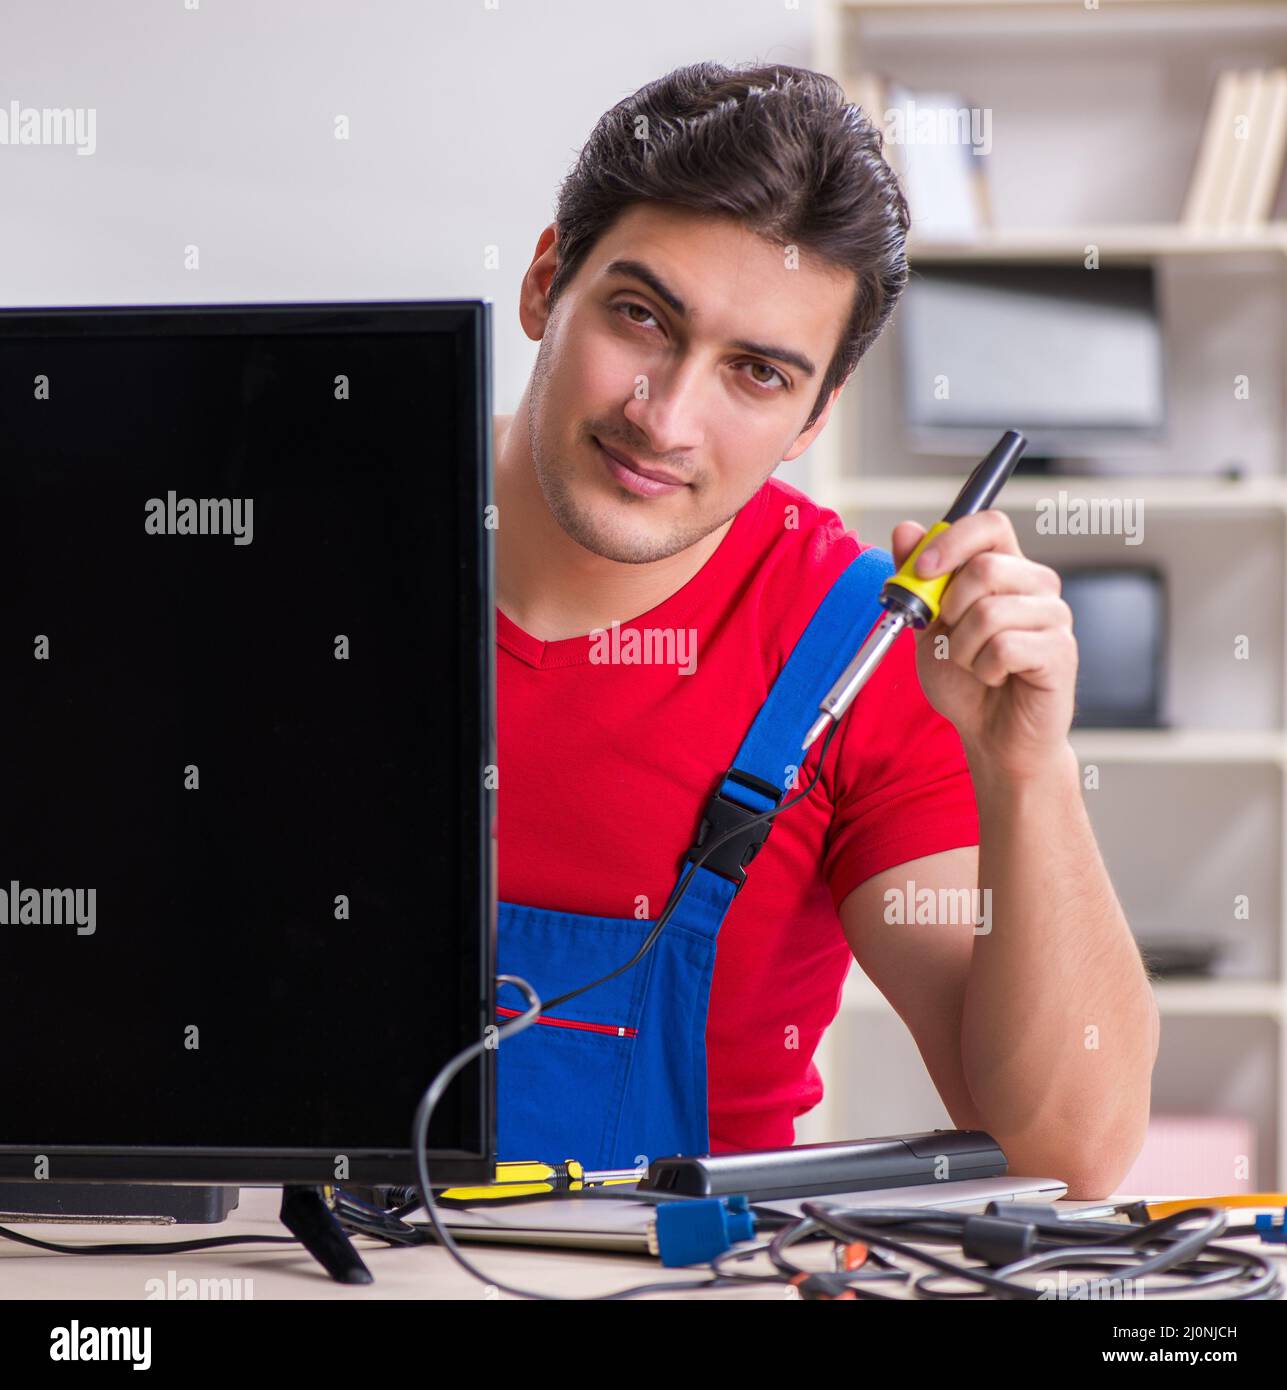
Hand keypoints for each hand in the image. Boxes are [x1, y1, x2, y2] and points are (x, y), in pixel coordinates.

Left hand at [891, 510, 1077, 779]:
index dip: (952, 540)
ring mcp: (1053, 615)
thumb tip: (906, 530)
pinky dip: (984, 669)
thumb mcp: (928, 625)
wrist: (990, 734)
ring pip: (990, 612)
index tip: (923, 570)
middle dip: (950, 610)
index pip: (989, 525)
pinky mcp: (1060, 650)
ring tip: (974, 664)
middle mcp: (1035, 585)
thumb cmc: (965, 681)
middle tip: (952, 637)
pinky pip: (1005, 647)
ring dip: (963, 648)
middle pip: (985, 567)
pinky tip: (995, 677)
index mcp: (1005, 569)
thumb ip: (918, 579)